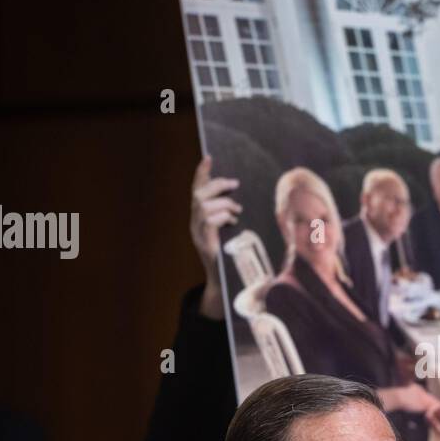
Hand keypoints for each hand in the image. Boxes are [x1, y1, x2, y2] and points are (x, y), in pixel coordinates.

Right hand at [190, 156, 241, 318]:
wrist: (227, 283)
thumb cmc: (233, 256)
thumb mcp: (233, 232)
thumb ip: (233, 217)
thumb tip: (245, 202)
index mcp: (200, 219)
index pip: (196, 190)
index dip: (201, 173)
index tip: (209, 157)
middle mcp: (194, 224)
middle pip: (198, 195)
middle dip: (216, 185)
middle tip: (235, 184)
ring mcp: (197, 234)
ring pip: (203, 205)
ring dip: (224, 203)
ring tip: (237, 211)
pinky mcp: (204, 244)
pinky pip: (209, 221)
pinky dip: (222, 216)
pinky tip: (232, 221)